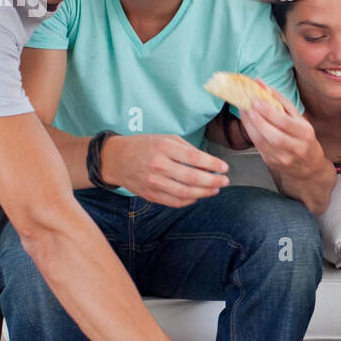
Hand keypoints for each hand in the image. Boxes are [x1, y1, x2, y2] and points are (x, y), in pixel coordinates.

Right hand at [102, 133, 228, 206]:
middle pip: (192, 178)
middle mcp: (158, 166)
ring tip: (215, 189)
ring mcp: (153, 183)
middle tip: (225, 181)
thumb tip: (209, 162)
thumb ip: (187, 149)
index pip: (194, 158)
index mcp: (164, 148)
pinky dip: (190, 200)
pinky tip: (198, 195)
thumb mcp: (166, 139)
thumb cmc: (144, 146)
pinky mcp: (150, 195)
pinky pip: (175, 202)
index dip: (213, 164)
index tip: (224, 167)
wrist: (116, 159)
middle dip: (213, 181)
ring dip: (204, 192)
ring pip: (186, 193)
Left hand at [240, 83, 322, 174]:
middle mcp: (296, 148)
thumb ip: (283, 103)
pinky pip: (258, 147)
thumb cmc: (304, 139)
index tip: (257, 100)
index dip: (269, 112)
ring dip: (250, 125)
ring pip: (262, 143)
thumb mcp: (300, 120)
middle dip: (257, 120)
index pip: (286, 123)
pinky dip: (251, 133)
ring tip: (244, 111)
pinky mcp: (272, 163)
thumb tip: (266, 87)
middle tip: (247, 106)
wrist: (308, 167)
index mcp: (305, 134)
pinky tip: (247, 123)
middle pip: (274, 136)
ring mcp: (283, 158)